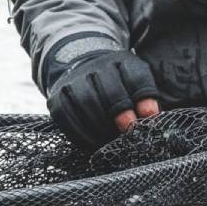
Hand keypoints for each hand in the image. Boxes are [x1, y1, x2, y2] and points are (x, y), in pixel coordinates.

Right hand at [45, 49, 162, 146]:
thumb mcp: (133, 84)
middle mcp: (95, 67)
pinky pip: (67, 116)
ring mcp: (73, 81)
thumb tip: (150, 115)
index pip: (135, 76)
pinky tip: (92, 143)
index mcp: (120, 62)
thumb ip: (145, 98)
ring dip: (102, 127)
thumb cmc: (115, 85)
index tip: (148, 115)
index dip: (143, 97)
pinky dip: (81, 134)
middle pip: (110, 90)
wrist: (79, 71)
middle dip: (120, 112)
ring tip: (111, 142)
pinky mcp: (56, 97)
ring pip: (87, 102)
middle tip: (127, 130)